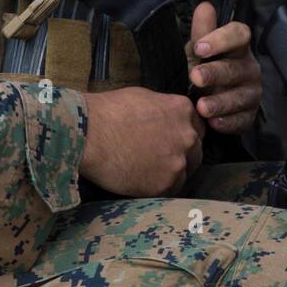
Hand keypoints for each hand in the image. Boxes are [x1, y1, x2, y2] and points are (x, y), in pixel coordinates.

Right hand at [80, 87, 203, 196]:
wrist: (89, 135)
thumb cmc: (108, 111)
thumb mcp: (143, 97)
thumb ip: (165, 109)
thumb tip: (167, 117)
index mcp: (183, 110)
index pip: (197, 126)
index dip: (182, 135)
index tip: (170, 141)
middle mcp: (188, 135)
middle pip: (195, 150)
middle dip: (181, 154)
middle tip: (159, 158)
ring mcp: (178, 161)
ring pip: (185, 171)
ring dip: (171, 172)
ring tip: (147, 170)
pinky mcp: (165, 184)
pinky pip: (170, 189)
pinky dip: (158, 187)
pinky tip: (141, 179)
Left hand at [186, 1, 260, 134]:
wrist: (202, 101)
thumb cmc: (202, 68)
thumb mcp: (197, 50)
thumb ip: (201, 31)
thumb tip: (204, 6)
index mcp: (237, 47)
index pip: (240, 35)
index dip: (221, 39)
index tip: (199, 47)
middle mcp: (249, 68)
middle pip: (237, 68)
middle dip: (215, 73)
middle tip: (194, 77)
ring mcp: (251, 93)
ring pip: (240, 96)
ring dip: (220, 102)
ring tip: (201, 107)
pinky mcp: (249, 116)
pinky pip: (242, 120)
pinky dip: (228, 122)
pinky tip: (213, 124)